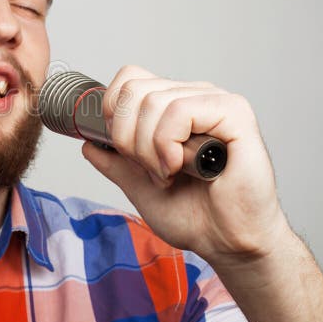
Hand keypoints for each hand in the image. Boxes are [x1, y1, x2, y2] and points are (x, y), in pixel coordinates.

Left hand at [82, 65, 289, 266]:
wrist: (228, 243)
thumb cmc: (195, 215)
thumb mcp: (139, 186)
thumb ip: (115, 162)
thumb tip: (88, 143)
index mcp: (173, 105)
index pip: (130, 78)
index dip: (113, 111)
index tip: (122, 149)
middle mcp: (194, 96)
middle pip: (134, 90)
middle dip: (127, 138)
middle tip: (149, 169)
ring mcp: (215, 102)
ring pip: (153, 101)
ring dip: (149, 148)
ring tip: (168, 173)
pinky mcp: (234, 114)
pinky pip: (180, 110)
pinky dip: (167, 144)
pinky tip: (179, 166)